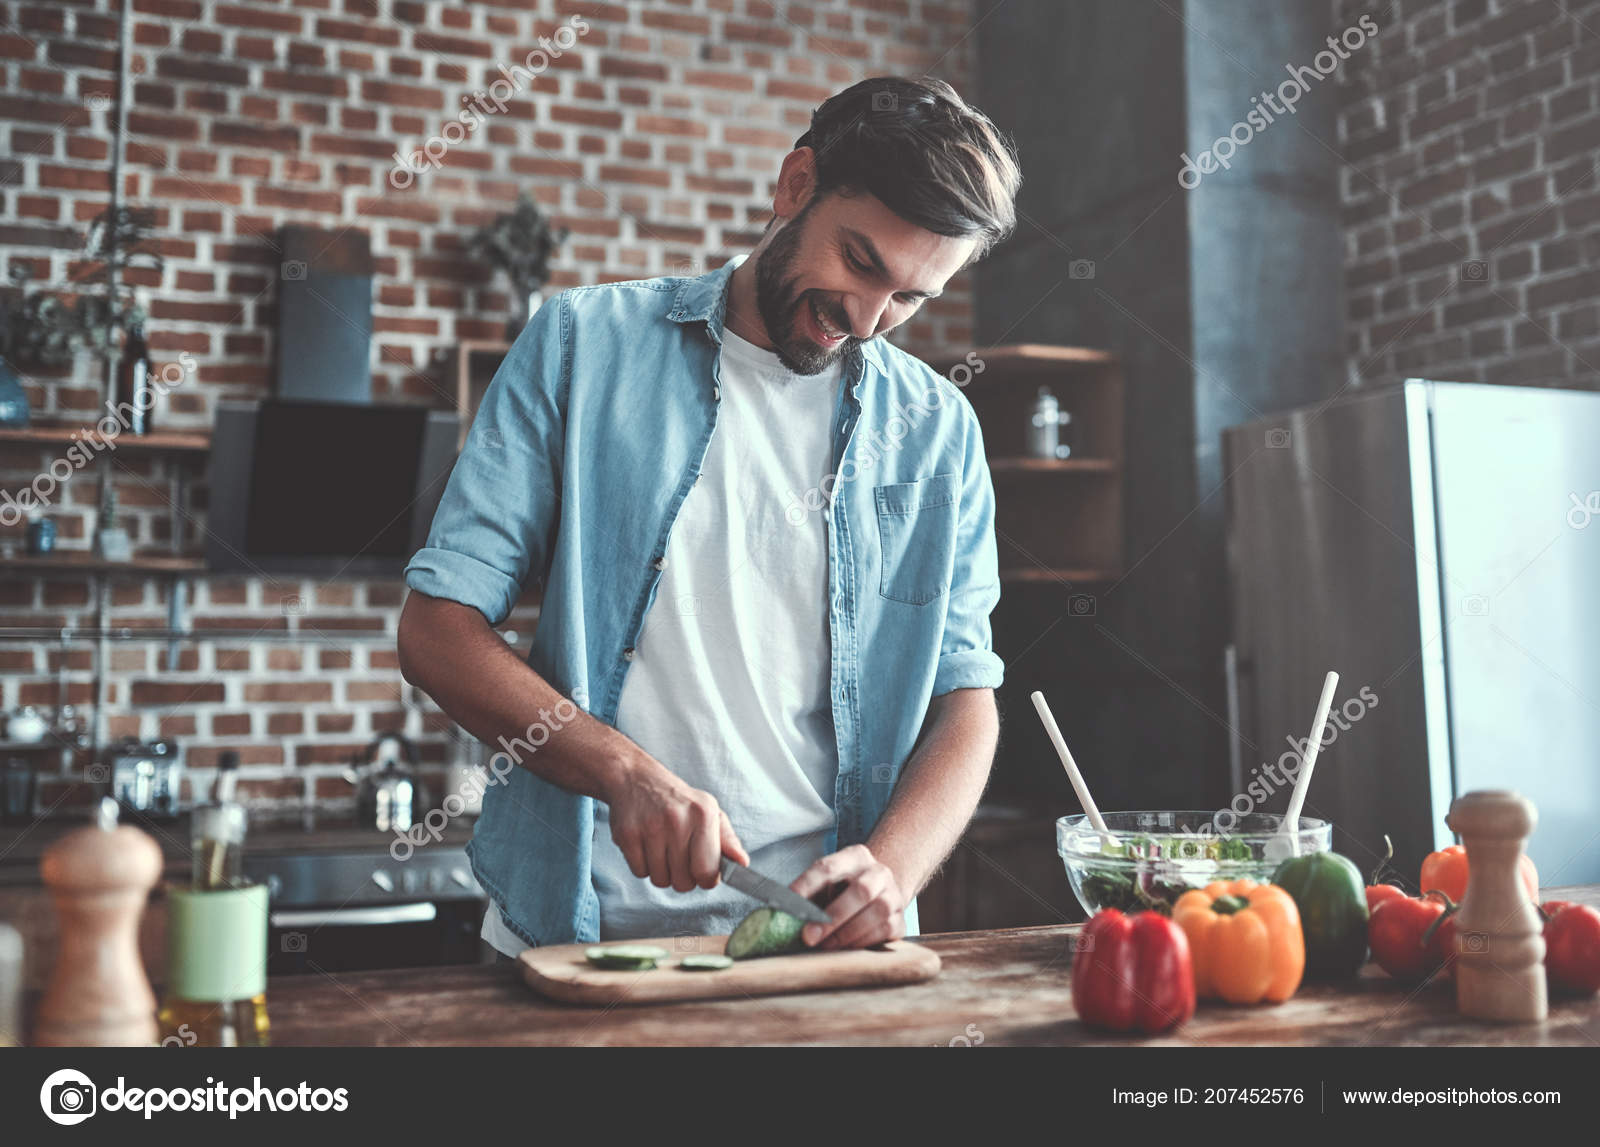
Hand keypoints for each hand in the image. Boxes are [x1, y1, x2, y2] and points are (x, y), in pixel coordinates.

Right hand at [605, 756, 748, 892]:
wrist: (636, 778)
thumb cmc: (678, 801)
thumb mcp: (709, 811)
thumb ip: (727, 840)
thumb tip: (742, 863)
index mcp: (703, 814)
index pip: (707, 871)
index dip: (705, 879)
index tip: (701, 873)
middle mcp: (677, 819)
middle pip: (683, 882)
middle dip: (683, 878)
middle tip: (679, 858)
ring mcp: (650, 827)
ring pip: (660, 880)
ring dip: (662, 872)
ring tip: (662, 849)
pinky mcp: (627, 834)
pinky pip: (640, 873)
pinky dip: (643, 866)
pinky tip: (646, 846)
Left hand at [790, 844, 907, 949]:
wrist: (879, 894)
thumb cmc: (843, 891)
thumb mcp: (826, 885)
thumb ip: (807, 896)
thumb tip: (776, 916)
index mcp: (855, 857)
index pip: (828, 867)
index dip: (807, 885)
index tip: (789, 903)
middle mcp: (879, 872)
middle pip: (861, 891)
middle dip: (832, 917)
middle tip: (808, 937)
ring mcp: (894, 895)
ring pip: (877, 913)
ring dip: (846, 934)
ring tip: (824, 946)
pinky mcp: (901, 920)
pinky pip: (884, 932)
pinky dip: (861, 942)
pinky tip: (844, 948)